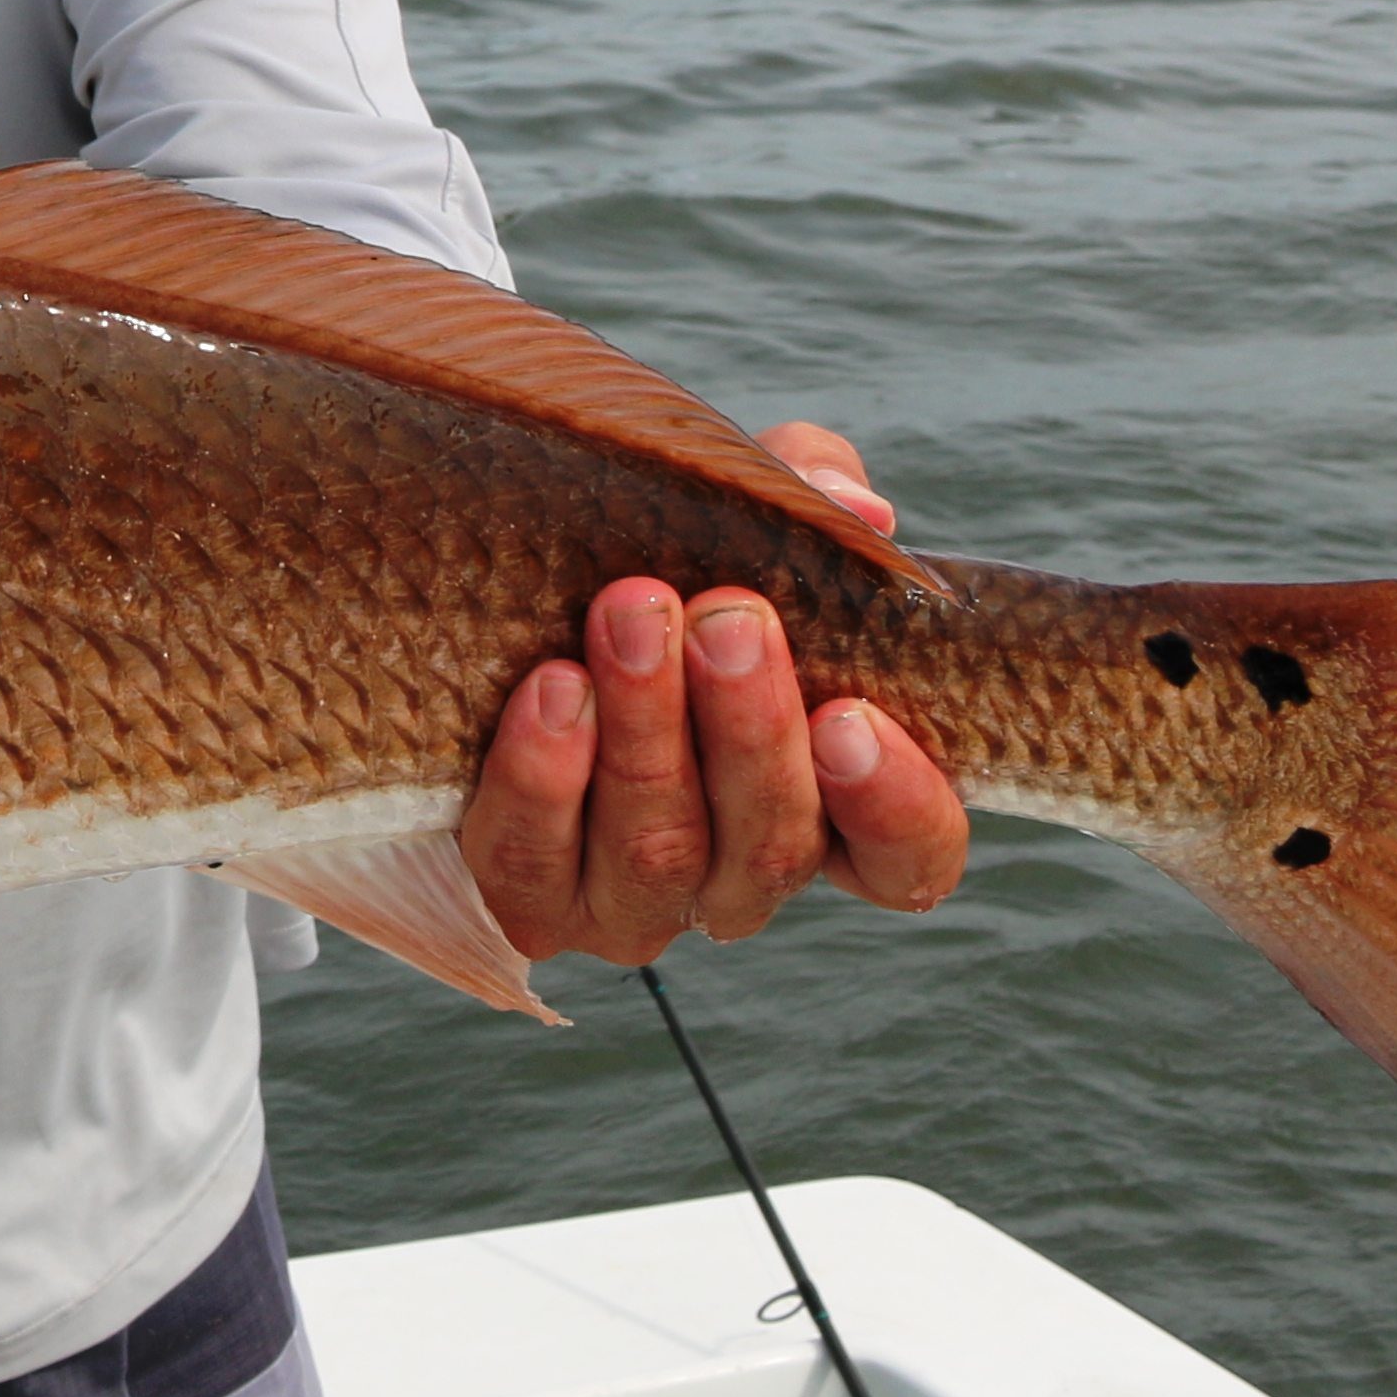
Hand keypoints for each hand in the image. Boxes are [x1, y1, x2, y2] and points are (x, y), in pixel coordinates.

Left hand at [459, 422, 971, 963]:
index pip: (908, 858)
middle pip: (772, 842)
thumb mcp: (734, 512)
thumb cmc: (651, 561)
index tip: (852, 716)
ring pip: (658, 851)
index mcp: (824, 805)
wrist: (487, 599)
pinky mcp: (531, 901)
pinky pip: (538, 864)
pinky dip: (546, 778)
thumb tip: (860, 508)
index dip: (896, 806)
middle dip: (750, 728)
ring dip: (647, 732)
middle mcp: (739, 873)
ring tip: (629, 617)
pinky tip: (554, 691)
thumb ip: (811, 493)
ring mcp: (635, 903)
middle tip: (726, 620)